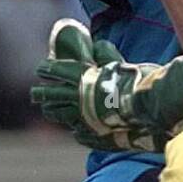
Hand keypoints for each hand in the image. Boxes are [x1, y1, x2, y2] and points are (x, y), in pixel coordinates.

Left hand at [31, 21, 166, 150]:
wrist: (147, 111)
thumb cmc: (137, 83)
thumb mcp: (120, 63)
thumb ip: (106, 56)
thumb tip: (98, 46)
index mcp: (81, 78)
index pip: (55, 71)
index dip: (46, 69)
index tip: (40, 69)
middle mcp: (76, 98)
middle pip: (50, 96)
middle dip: (40, 94)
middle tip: (34, 93)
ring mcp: (81, 119)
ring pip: (58, 115)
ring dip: (53, 111)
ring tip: (48, 110)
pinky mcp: (89, 135)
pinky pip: (77, 132)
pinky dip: (76, 128)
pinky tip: (75, 128)